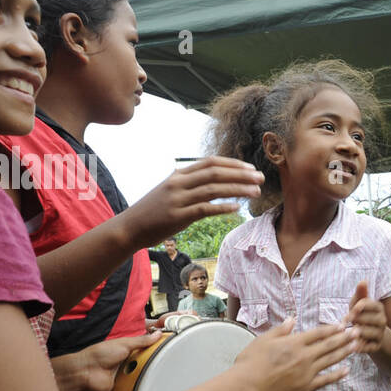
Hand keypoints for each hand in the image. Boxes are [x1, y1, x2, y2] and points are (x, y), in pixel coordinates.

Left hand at [53, 332, 160, 390]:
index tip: (171, 348)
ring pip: (145, 377)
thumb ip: (142, 340)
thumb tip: (157, 334)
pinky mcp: (126, 388)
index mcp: (129, 351)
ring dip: (149, 376)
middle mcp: (130, 363)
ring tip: (159, 374)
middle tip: (169, 363)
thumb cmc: (99, 355)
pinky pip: (138, 388)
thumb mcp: (124, 343)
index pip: (148, 350)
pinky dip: (142, 387)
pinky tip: (148, 384)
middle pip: (149, 364)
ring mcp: (128, 376)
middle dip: (156, 364)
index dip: (158, 349)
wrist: (87, 373)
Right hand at [124, 157, 261, 246]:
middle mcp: (179, 183)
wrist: (129, 227)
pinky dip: (223, 207)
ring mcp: (178, 199)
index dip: (233, 164)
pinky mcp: (178, 216)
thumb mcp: (169, 192)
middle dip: (241, 174)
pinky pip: (205, 209)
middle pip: (216, 173)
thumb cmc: (153, 212)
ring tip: (256, 192)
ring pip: (213, 189)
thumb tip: (211, 183)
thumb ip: (189, 185)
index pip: (210, 162)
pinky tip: (237, 209)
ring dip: (238, 189)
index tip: (250, 168)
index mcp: (179, 175)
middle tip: (260, 178)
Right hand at [234, 319, 357, 390]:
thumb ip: (280, 330)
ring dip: (345, 351)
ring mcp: (307, 372)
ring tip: (356, 345)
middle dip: (344, 337)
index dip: (331, 328)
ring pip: (331, 360)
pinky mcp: (306, 387)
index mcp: (294, 343)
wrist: (248, 387)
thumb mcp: (263, 340)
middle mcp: (304, 356)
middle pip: (329, 344)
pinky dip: (337, 374)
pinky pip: (326, 380)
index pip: (318, 333)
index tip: (342, 325)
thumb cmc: (251, 363)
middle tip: (357, 331)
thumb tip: (292, 320)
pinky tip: (347, 370)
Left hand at [346, 281, 386, 353]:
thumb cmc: (364, 317)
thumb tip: (363, 280)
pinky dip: (361, 347)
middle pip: (367, 318)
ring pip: (368, 332)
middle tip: (344, 324)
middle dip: (355, 320)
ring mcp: (380, 333)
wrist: (376, 337)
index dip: (356, 308)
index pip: (367, 304)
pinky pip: (369, 347)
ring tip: (349, 333)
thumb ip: (361, 293)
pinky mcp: (377, 346)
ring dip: (357, 333)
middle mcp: (382, 320)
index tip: (347, 314)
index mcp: (378, 307)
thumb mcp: (360, 305)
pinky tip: (352, 347)